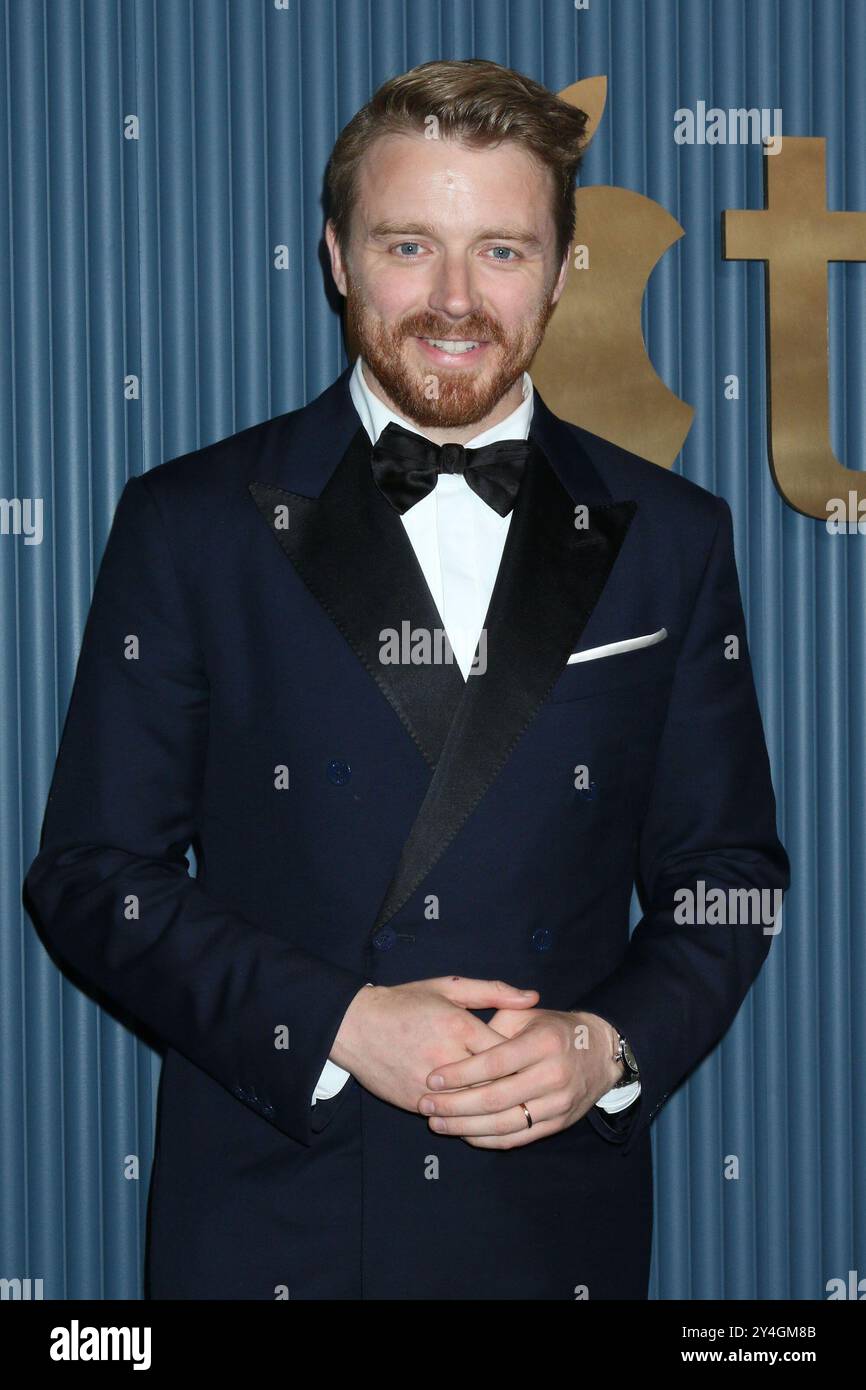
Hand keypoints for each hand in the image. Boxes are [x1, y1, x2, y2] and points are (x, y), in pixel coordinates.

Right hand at [329, 976, 538, 1113]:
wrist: (355, 1025)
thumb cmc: (405, 1002)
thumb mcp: (449, 988)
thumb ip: (493, 992)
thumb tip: (532, 998)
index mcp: (459, 1025)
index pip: (504, 1052)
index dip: (523, 1061)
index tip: (533, 1064)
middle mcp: (447, 1056)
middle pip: (494, 1082)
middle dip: (513, 1088)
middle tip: (530, 1090)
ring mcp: (430, 1083)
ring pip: (474, 1104)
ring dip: (493, 1108)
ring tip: (511, 1107)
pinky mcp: (415, 1101)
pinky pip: (450, 1117)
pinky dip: (467, 1120)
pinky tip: (483, 1119)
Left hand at [415, 1008, 624, 1147]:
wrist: (600, 1052)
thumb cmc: (553, 1029)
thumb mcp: (526, 1014)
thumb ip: (493, 1023)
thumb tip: (457, 1041)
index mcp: (543, 1043)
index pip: (493, 1063)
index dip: (459, 1073)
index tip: (432, 1078)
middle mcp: (554, 1075)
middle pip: (495, 1098)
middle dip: (454, 1104)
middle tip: (426, 1104)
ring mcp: (559, 1103)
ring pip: (504, 1123)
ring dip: (465, 1126)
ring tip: (437, 1122)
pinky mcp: (559, 1123)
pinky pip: (518, 1137)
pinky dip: (488, 1139)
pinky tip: (464, 1134)